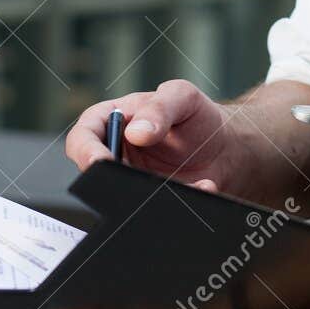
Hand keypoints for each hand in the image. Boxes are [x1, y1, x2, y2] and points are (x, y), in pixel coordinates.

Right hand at [65, 79, 237, 191]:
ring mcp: (131, 182)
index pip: (83, 136)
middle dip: (109, 181)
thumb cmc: (197, 116)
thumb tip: (136, 132)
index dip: (85, 150)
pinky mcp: (149, 203)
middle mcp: (117, 154)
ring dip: (147, 194)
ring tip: (177, 181)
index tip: (100, 162)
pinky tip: (204, 185)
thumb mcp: (183, 97)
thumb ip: (161, 107)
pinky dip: (179, 202)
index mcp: (112, 120)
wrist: (226, 148)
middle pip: (94, 174)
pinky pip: (153, 211)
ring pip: (122, 197)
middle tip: (132, 182)